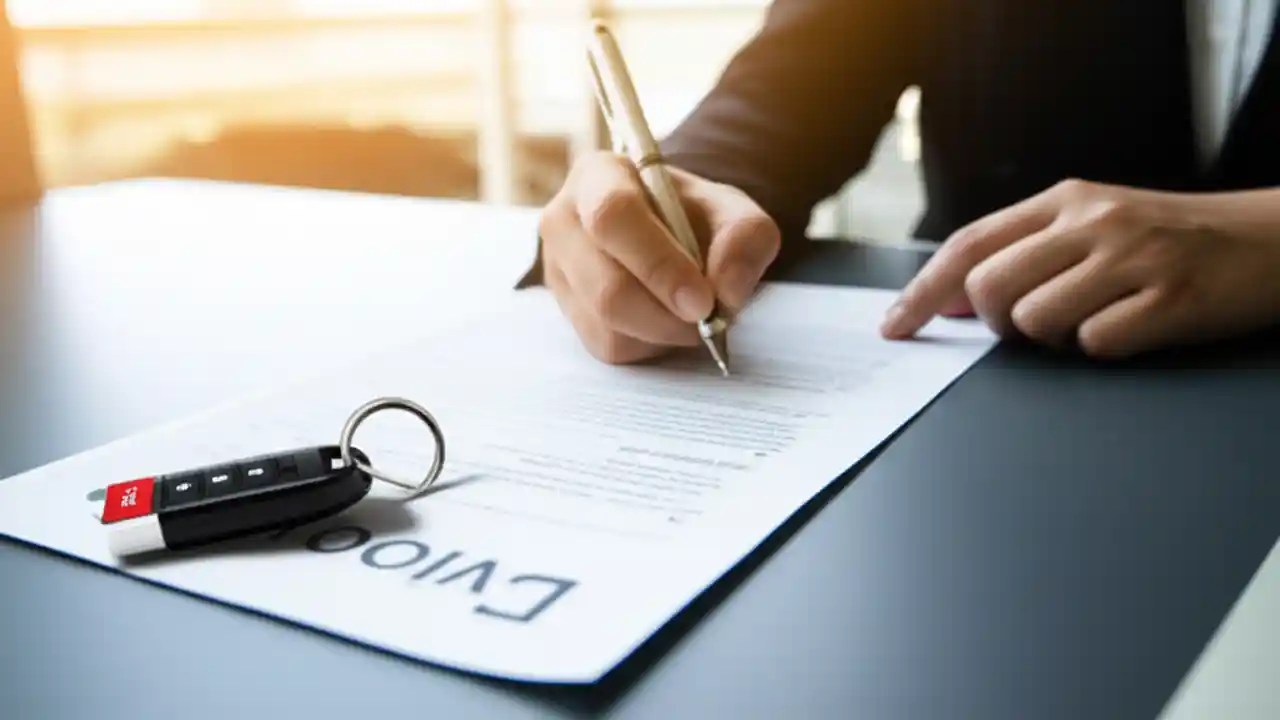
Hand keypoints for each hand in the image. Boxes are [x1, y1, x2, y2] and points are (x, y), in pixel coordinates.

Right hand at [538, 152, 780, 363]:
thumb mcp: (730, 209)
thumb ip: (744, 238)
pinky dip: (649, 346)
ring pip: (607, 325)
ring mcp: (558, 270)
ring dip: (663, 334)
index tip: (702, 300)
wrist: (665, 231)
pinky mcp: (567, 312)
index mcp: (598, 176)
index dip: (659, 264)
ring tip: (690, 315)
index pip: (613, 217)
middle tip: (707, 319)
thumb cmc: (691, 215)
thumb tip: (727, 292)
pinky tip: (665, 322)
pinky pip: (607, 346)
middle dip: (666, 316)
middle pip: (606, 288)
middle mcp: (564, 222)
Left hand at [880, 179, 1279, 356]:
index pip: (968, 244)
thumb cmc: (1171, 239)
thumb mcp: (1092, 226)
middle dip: (996, 322)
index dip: (922, 291)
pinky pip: (1094, 345)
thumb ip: (1021, 254)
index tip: (894, 326)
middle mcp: (1092, 221)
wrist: (1272, 240)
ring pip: (1035, 320)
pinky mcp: (1169, 298)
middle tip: (1035, 324)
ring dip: (1053, 338)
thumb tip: (948, 298)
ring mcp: (1132, 257)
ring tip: (1097, 318)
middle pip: (990, 287)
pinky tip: (1133, 327)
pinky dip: (1103, 349)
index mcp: (1064, 201)